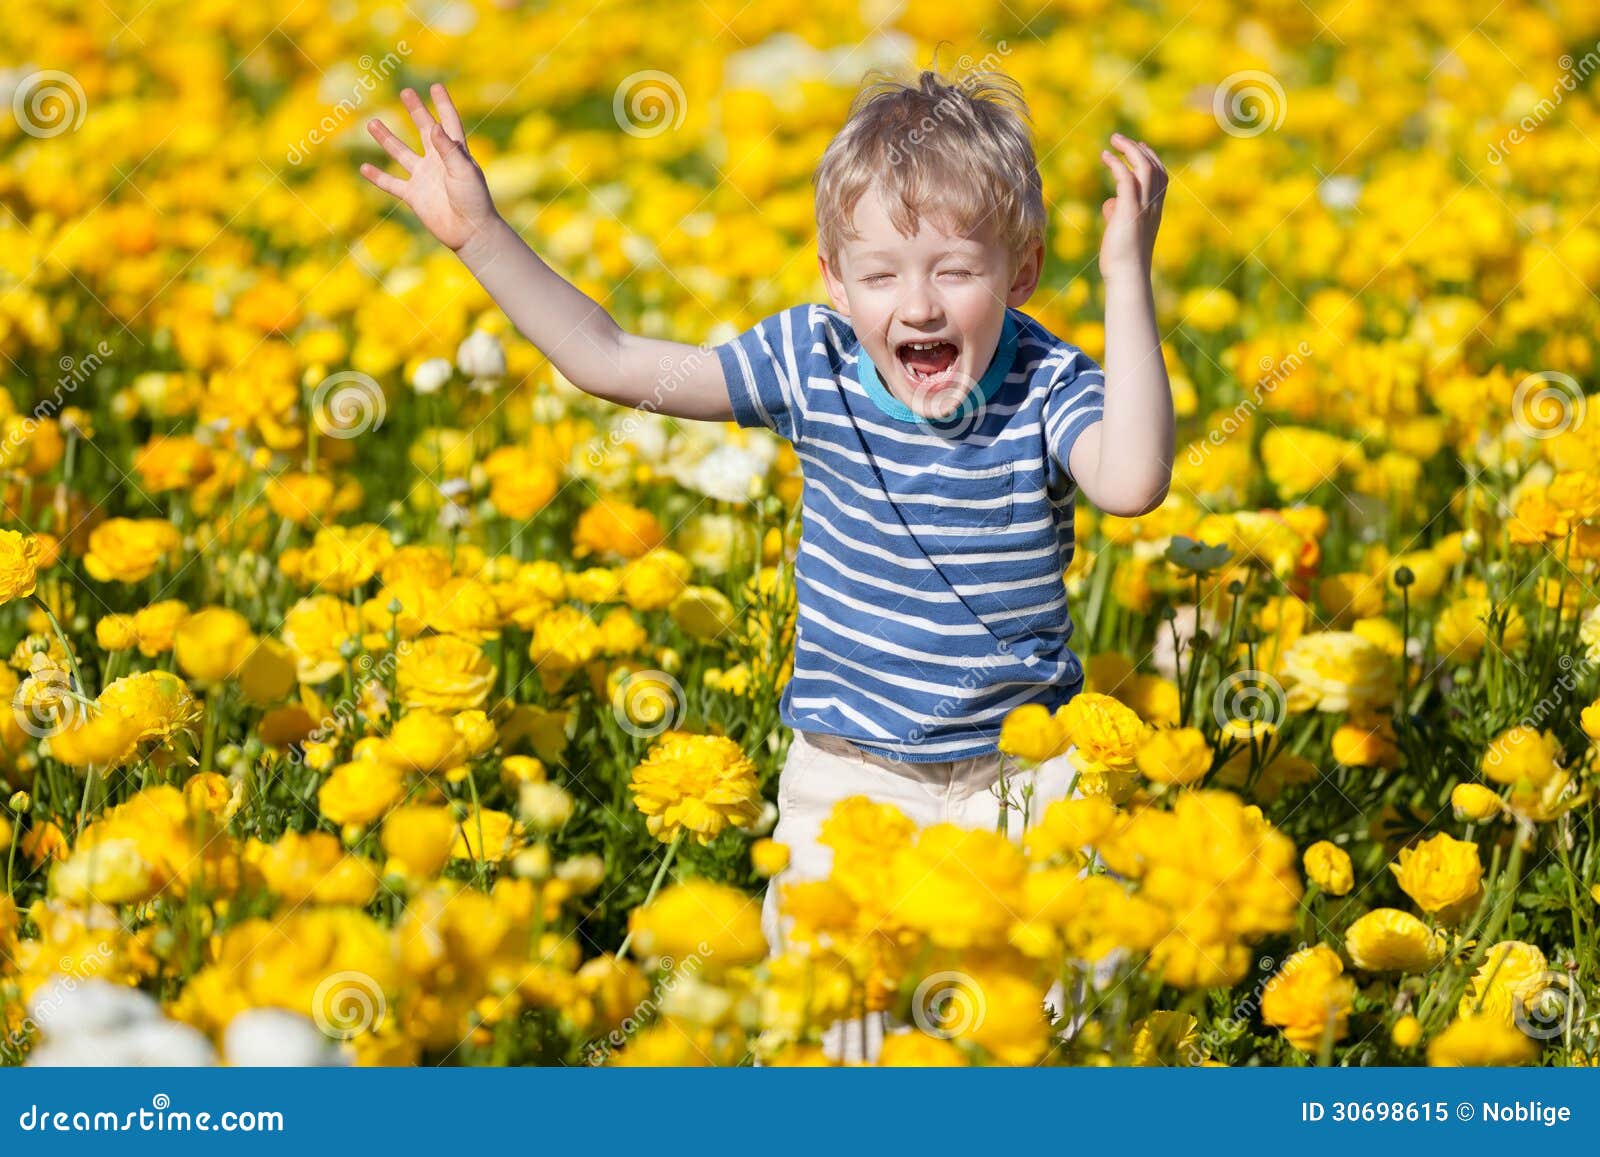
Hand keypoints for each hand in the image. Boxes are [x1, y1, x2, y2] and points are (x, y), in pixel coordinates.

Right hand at [360, 84, 499, 252]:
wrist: (470, 232)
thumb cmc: (474, 200)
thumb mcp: (463, 171)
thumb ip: (448, 149)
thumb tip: (434, 127)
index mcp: (455, 152)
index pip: (449, 122)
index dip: (443, 104)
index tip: (436, 87)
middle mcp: (438, 162)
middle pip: (424, 130)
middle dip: (416, 112)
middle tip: (405, 92)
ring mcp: (424, 178)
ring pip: (401, 153)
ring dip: (387, 139)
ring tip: (372, 123)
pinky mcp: (414, 196)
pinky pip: (392, 184)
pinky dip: (378, 177)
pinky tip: (364, 168)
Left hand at [1098, 132, 1166, 281]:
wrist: (1127, 277)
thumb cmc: (1122, 259)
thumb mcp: (1120, 231)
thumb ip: (1118, 213)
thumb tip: (1109, 204)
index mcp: (1154, 211)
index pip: (1160, 177)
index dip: (1151, 158)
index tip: (1138, 147)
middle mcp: (1153, 206)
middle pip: (1155, 167)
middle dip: (1139, 149)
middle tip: (1120, 139)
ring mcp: (1143, 207)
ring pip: (1144, 167)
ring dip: (1129, 149)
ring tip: (1114, 140)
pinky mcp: (1129, 210)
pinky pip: (1126, 177)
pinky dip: (1116, 164)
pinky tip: (1105, 157)